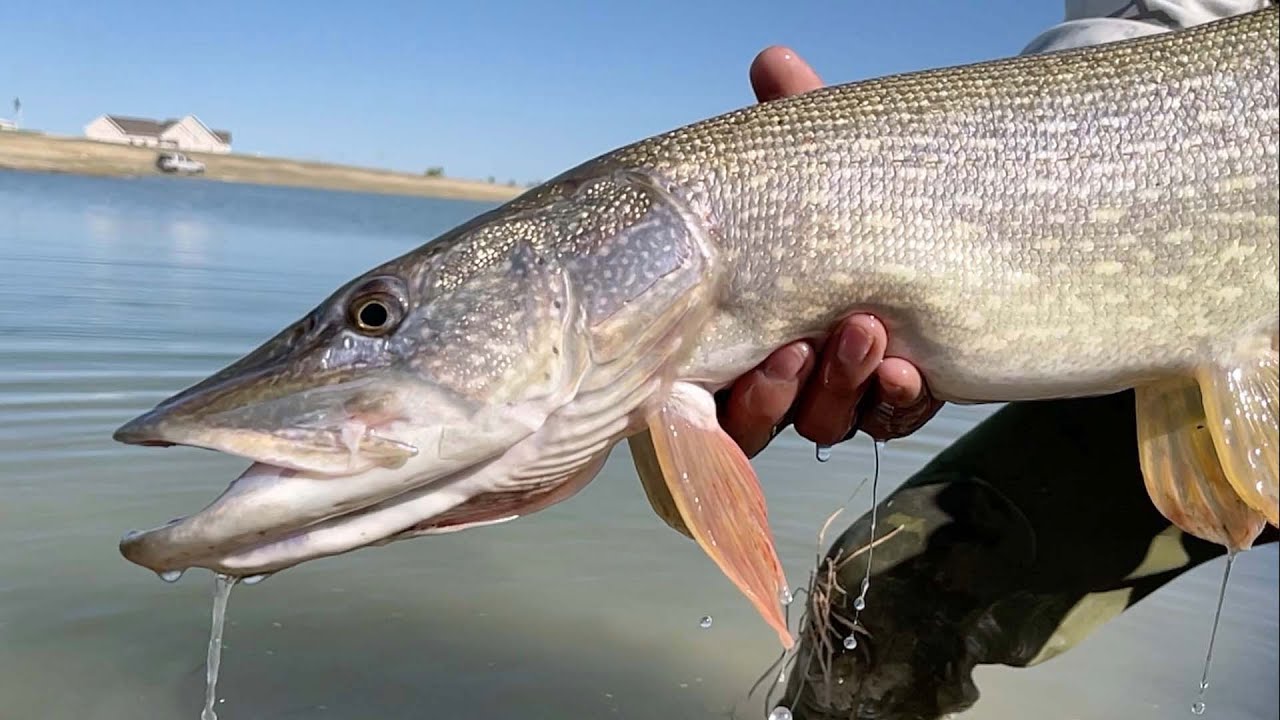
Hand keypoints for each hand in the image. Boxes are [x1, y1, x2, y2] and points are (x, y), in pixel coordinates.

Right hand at [717, 47, 942, 457]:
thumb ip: (795, 122)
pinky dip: (898, 401)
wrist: (945, 215)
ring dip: (842, 387)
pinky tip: (913, 373)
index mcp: (749, 330)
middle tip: (804, 342)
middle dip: (786, 390)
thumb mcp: (827, 164)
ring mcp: (846, 392)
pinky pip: (892, 420)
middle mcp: (789, 374)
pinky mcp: (901, 397)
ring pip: (827, 423)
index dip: (737, 386)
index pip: (720, 388)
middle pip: (767, 419)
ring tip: (868, 331)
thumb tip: (772, 60)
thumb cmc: (860, 195)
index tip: (759, 347)